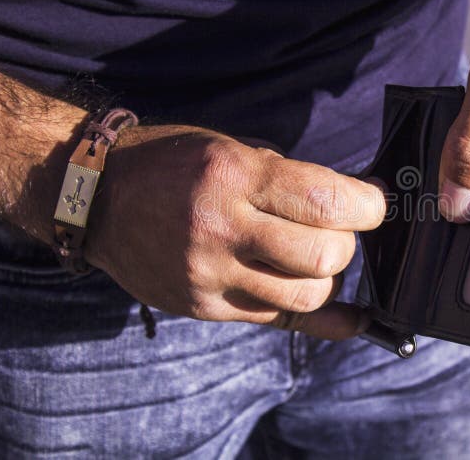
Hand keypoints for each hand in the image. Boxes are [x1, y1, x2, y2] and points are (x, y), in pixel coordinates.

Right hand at [84, 125, 385, 339]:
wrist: (96, 197)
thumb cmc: (170, 163)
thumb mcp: (230, 148)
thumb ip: (287, 181)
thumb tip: (350, 207)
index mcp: (233, 176)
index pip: (326, 202)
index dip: (369, 206)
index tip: (373, 202)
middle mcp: (221, 228)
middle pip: (324, 255)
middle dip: (349, 243)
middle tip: (338, 229)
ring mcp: (209, 275)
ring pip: (306, 295)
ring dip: (327, 277)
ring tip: (315, 257)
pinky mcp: (202, 307)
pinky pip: (277, 320)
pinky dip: (317, 314)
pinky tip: (348, 316)